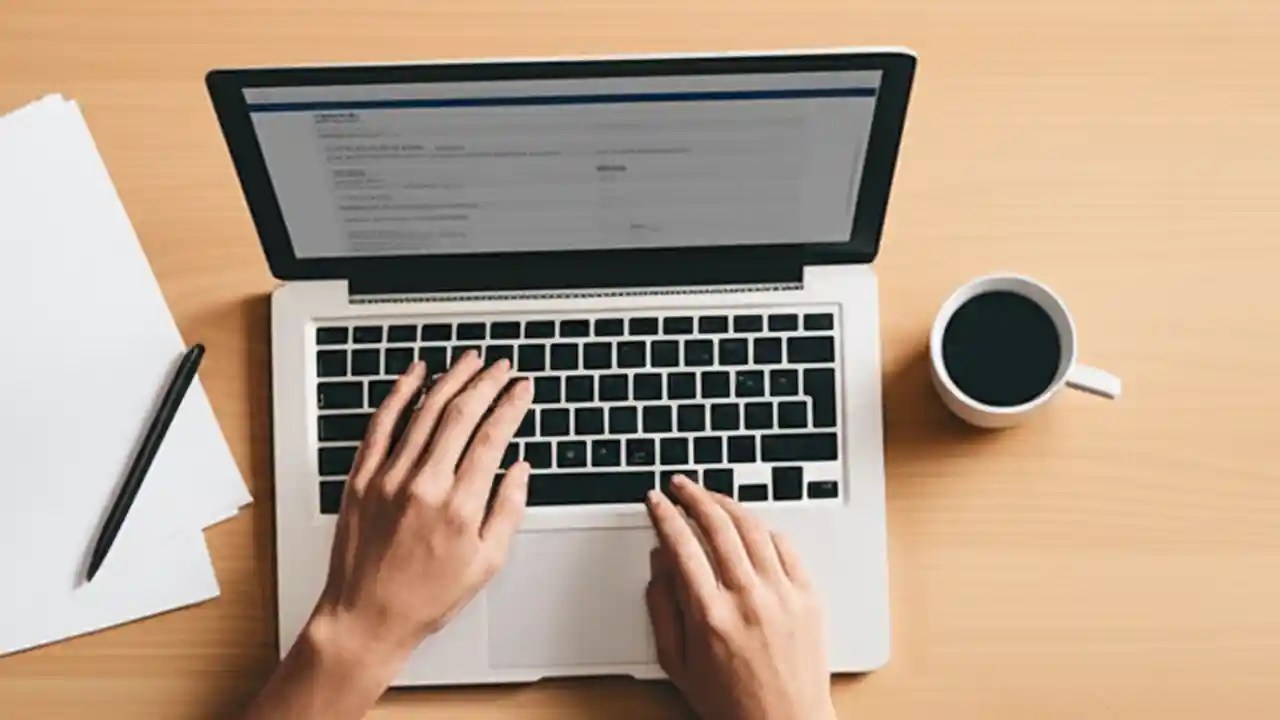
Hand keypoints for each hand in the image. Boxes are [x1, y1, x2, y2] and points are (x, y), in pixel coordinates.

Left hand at [310, 353, 532, 662]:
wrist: (366, 616)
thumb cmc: (425, 597)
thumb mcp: (486, 564)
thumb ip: (508, 511)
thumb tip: (522, 472)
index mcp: (460, 507)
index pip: (492, 438)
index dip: (511, 405)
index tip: (522, 389)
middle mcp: (424, 486)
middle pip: (461, 414)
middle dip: (486, 383)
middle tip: (501, 368)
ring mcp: (389, 478)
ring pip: (424, 411)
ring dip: (450, 379)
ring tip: (468, 362)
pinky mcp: (361, 478)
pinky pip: (381, 424)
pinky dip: (399, 393)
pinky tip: (414, 374)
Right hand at [645, 477, 835, 719]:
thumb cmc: (730, 701)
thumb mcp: (677, 663)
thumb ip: (662, 608)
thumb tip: (658, 562)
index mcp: (710, 616)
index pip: (681, 545)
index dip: (664, 515)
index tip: (655, 501)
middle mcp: (748, 599)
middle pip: (717, 524)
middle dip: (693, 496)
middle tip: (680, 485)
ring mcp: (782, 594)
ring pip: (753, 526)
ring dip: (727, 503)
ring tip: (711, 497)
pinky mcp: (809, 596)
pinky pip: (785, 545)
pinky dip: (764, 529)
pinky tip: (749, 526)